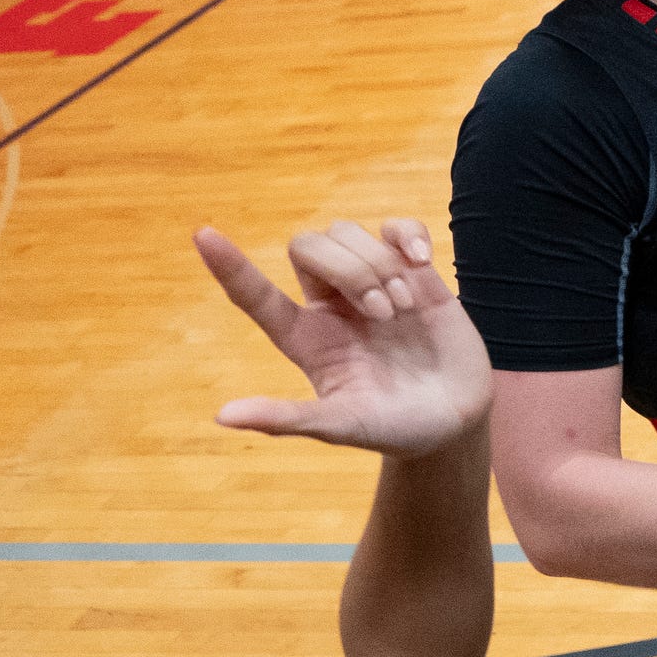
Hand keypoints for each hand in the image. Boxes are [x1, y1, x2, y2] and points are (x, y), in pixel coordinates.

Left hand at [195, 219, 489, 455]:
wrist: (453, 423)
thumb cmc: (392, 428)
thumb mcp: (340, 427)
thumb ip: (287, 418)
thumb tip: (223, 417)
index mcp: (305, 338)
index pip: (255, 295)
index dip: (230, 266)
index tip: (203, 235)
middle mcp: (332, 305)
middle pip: (307, 247)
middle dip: (348, 271)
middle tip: (385, 314)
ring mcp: (373, 284)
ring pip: (350, 233)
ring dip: (379, 266)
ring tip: (405, 310)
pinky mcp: (414, 274)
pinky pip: (398, 228)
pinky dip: (408, 236)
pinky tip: (423, 263)